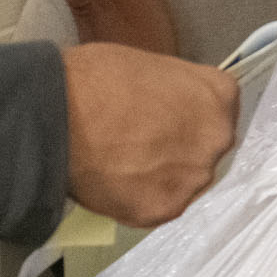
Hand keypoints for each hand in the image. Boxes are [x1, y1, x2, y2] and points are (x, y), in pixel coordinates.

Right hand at [60, 42, 237, 224]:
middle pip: (206, 147)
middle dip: (181, 146)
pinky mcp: (164, 209)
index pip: (220, 107)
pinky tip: (115, 181)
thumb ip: (178, 91)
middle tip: (144, 141)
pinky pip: (158, 204)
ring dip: (163, 175)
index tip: (169, 115)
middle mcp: (217, 139)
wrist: (55, 116)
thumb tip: (175, 108)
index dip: (190, 112)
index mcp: (219, 96)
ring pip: (184, 180)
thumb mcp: (151, 66)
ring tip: (124, 163)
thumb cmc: (96, 79)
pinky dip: (139, 197)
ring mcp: (192, 178)